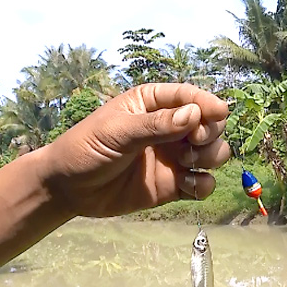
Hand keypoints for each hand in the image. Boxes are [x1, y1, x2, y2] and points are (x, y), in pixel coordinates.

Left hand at [37, 83, 230, 218]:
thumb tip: (194, 115)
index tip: (219, 113)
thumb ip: (155, 125)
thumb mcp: (116, 133)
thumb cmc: (85, 149)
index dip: (207, 104)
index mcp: (152, 103)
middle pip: (209, 124)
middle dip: (209, 132)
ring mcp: (173, 157)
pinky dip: (202, 185)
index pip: (189, 97)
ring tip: (187, 163)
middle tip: (194, 142)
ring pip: (212, 153)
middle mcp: (168, 128)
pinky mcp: (172, 185)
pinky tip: (186, 186)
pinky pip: (202, 183)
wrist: (67, 189)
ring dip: (210, 157)